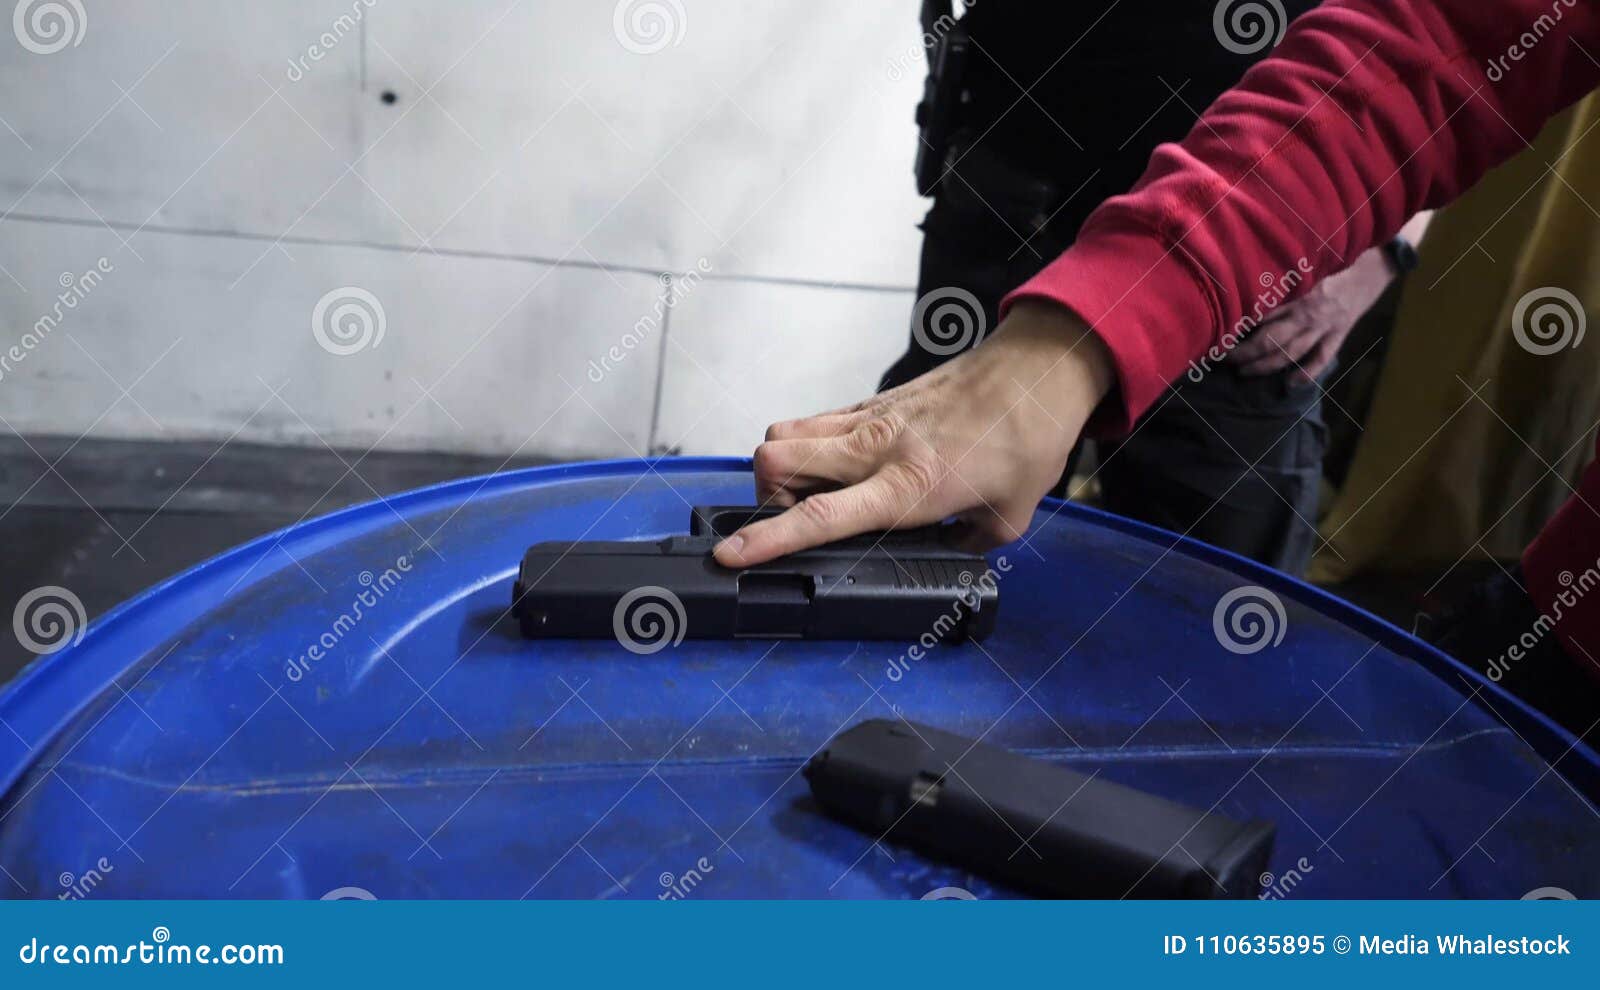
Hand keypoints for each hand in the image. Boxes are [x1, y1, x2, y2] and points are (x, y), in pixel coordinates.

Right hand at [713, 300, 1115, 566]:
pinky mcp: (871, 400)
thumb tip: (945, 553)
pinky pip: (816, 421)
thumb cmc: (1028, 439)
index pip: (819, 516)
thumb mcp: (1006, 519)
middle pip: (775, 461)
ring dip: (780, 468)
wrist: (1038, 373)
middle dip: (762, 498)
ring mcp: (869, 418)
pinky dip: (808, 445)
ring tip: (811, 493)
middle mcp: (877, 448)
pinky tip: (837, 466)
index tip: (730, 555)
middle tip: (789, 521)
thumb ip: (964, 544)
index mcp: (908, 486)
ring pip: (785, 432)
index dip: (767, 540)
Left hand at [1227, 244, 1395, 381]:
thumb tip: (1244, 286)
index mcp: (1295, 290)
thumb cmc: (1335, 257)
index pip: (1258, 314)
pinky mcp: (1341, 333)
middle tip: (1225, 361)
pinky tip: (1291, 385)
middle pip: (1269, 340)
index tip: (1217, 335)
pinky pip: (1322, 358)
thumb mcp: (1305, 260)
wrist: (1378, 261)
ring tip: (1245, 373)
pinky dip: (1306, 373)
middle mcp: (1307, 311)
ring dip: (1265, 367)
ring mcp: (1325, 325)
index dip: (1236, 327)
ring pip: (1290, 353)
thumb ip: (1279, 274)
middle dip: (1244, 354)